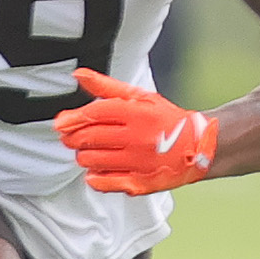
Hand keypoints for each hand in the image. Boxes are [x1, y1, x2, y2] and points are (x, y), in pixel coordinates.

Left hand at [54, 68, 215, 193]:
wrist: (199, 145)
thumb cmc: (163, 119)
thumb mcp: (140, 97)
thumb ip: (107, 87)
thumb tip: (78, 75)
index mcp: (138, 114)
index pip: (95, 113)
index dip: (72, 118)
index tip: (61, 123)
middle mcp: (139, 138)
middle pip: (88, 138)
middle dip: (73, 138)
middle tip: (73, 138)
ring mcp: (139, 162)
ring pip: (90, 161)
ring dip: (83, 156)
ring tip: (90, 151)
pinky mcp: (140, 183)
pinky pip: (103, 183)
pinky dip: (94, 177)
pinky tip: (98, 169)